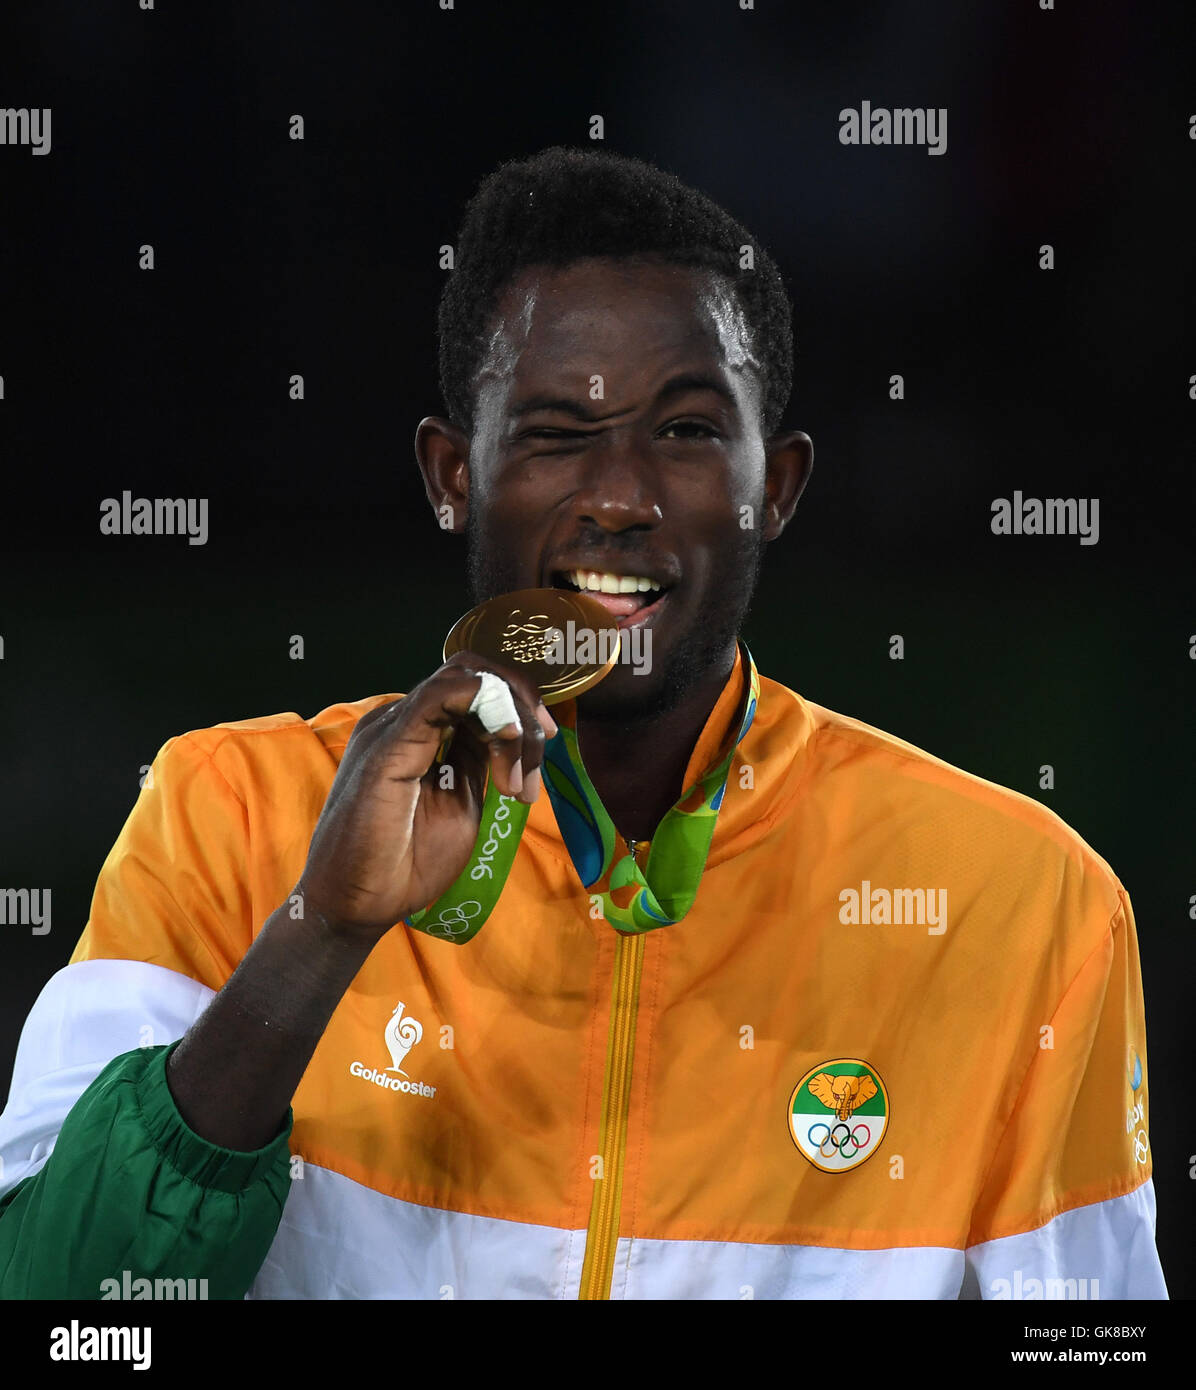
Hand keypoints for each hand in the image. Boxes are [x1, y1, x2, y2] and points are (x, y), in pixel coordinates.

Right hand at [295, 652, 556, 941]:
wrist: (356, 906)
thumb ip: (478, 763)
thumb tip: (512, 736)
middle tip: (544, 746)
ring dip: (511, 717)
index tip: (546, 744)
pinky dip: (489, 708)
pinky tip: (506, 744)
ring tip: (519, 777)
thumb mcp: (461, 803)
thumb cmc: (405, 863)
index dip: (519, 706)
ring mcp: (392, 725)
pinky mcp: (388, 742)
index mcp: (418, 731)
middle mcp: (402, 718)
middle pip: (475, 674)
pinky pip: (443, 693)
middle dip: (522, 703)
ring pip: (467, 678)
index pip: (475, 688)